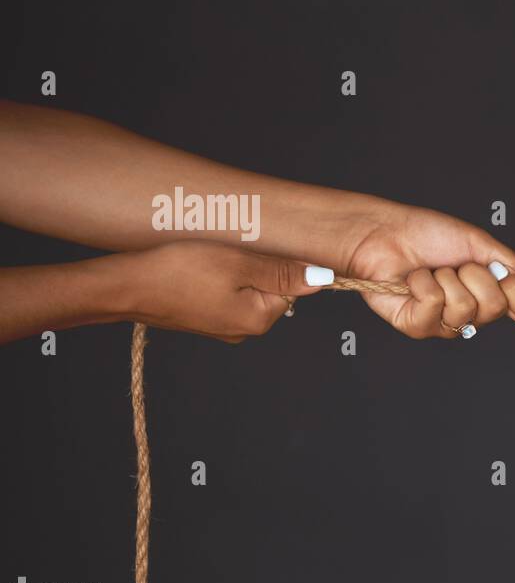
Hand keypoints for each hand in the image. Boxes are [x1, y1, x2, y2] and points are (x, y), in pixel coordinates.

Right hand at [118, 241, 322, 341]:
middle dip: (253, 267)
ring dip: (232, 271)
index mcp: (259, 319)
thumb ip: (282, 272)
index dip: (274, 263)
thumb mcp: (238, 264)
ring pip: (244, 290)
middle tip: (225, 254)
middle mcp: (245, 331)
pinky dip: (215, 280)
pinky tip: (196, 270)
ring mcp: (223, 328)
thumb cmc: (178, 272)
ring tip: (206, 261)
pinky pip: (223, 295)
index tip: (248, 252)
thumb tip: (321, 278)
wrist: (125, 287)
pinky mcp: (204, 320)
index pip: (291, 286)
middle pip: (269, 289)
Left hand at [344, 205, 514, 338]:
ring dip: (446, 278)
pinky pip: (434, 308)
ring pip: (465, 308)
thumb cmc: (428, 234)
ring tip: (432, 271)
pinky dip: (423, 284)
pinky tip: (413, 280)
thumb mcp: (480, 244)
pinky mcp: (417, 327)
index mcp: (492, 294)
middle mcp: (473, 314)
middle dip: (476, 275)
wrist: (384, 231)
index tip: (506, 272)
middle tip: (457, 265)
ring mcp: (445, 324)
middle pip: (497, 308)